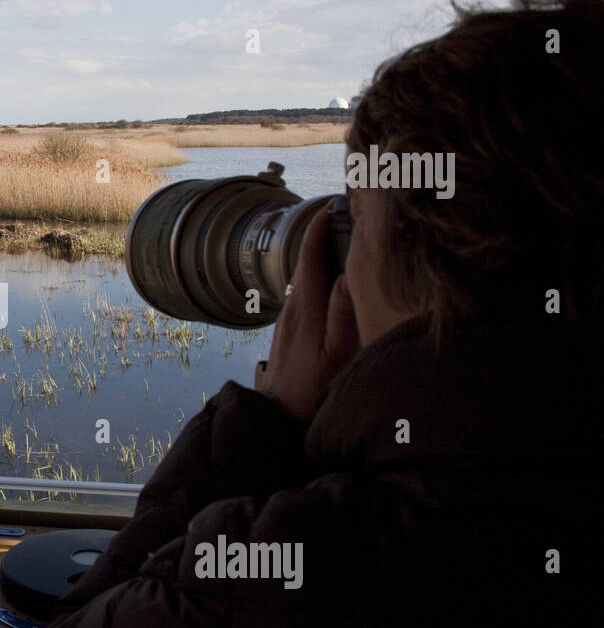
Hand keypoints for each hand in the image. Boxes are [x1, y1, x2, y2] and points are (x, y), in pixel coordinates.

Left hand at [257, 205, 359, 421]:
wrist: (277, 422)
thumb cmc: (312, 391)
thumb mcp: (338, 353)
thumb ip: (344, 311)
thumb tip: (350, 270)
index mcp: (307, 309)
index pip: (310, 257)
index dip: (318, 228)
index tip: (331, 205)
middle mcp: (292, 311)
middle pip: (306, 265)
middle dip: (320, 239)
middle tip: (341, 218)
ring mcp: (287, 325)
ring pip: (304, 283)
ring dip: (319, 262)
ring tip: (340, 248)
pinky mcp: (287, 339)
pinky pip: (303, 300)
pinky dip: (316, 285)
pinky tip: (328, 291)